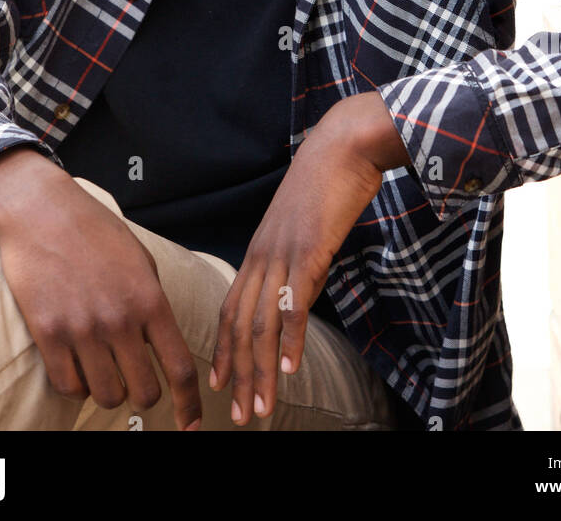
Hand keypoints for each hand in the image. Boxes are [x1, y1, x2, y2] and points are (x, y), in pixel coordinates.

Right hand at [0, 150, 201, 429]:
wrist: (41, 212)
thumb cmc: (94, 231)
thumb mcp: (139, 258)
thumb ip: (153, 301)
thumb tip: (160, 344)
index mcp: (149, 298)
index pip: (179, 366)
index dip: (190, 404)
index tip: (191, 425)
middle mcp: (118, 319)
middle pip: (143, 392)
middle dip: (143, 394)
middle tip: (135, 382)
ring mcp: (81, 328)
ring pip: (106, 396)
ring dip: (109, 390)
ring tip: (103, 368)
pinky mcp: (47, 334)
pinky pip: (68, 387)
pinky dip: (76, 385)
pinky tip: (77, 365)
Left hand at [208, 91, 408, 424]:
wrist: (342, 146)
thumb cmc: (327, 183)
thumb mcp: (303, 228)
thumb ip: (297, 259)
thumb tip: (300, 288)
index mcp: (259, 251)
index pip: (230, 310)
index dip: (222, 351)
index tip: (218, 386)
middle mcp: (262, 256)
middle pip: (240, 326)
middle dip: (237, 376)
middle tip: (239, 415)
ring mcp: (284, 254)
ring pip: (263, 323)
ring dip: (260, 371)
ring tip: (261, 407)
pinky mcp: (308, 251)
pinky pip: (295, 303)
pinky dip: (291, 340)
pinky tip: (291, 369)